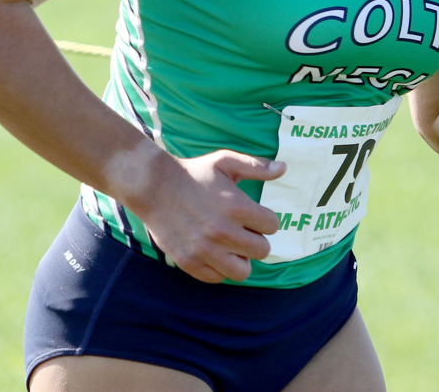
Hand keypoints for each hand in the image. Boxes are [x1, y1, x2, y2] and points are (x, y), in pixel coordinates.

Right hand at [134, 150, 285, 283]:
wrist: (154, 186)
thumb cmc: (194, 173)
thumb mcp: (225, 162)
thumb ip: (256, 166)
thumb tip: (284, 168)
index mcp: (237, 206)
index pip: (272, 226)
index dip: (265, 220)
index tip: (253, 215)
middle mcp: (223, 231)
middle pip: (262, 250)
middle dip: (255, 239)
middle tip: (242, 230)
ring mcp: (205, 250)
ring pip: (243, 271)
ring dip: (241, 258)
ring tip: (231, 245)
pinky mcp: (189, 262)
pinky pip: (217, 278)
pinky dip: (218, 268)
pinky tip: (213, 251)